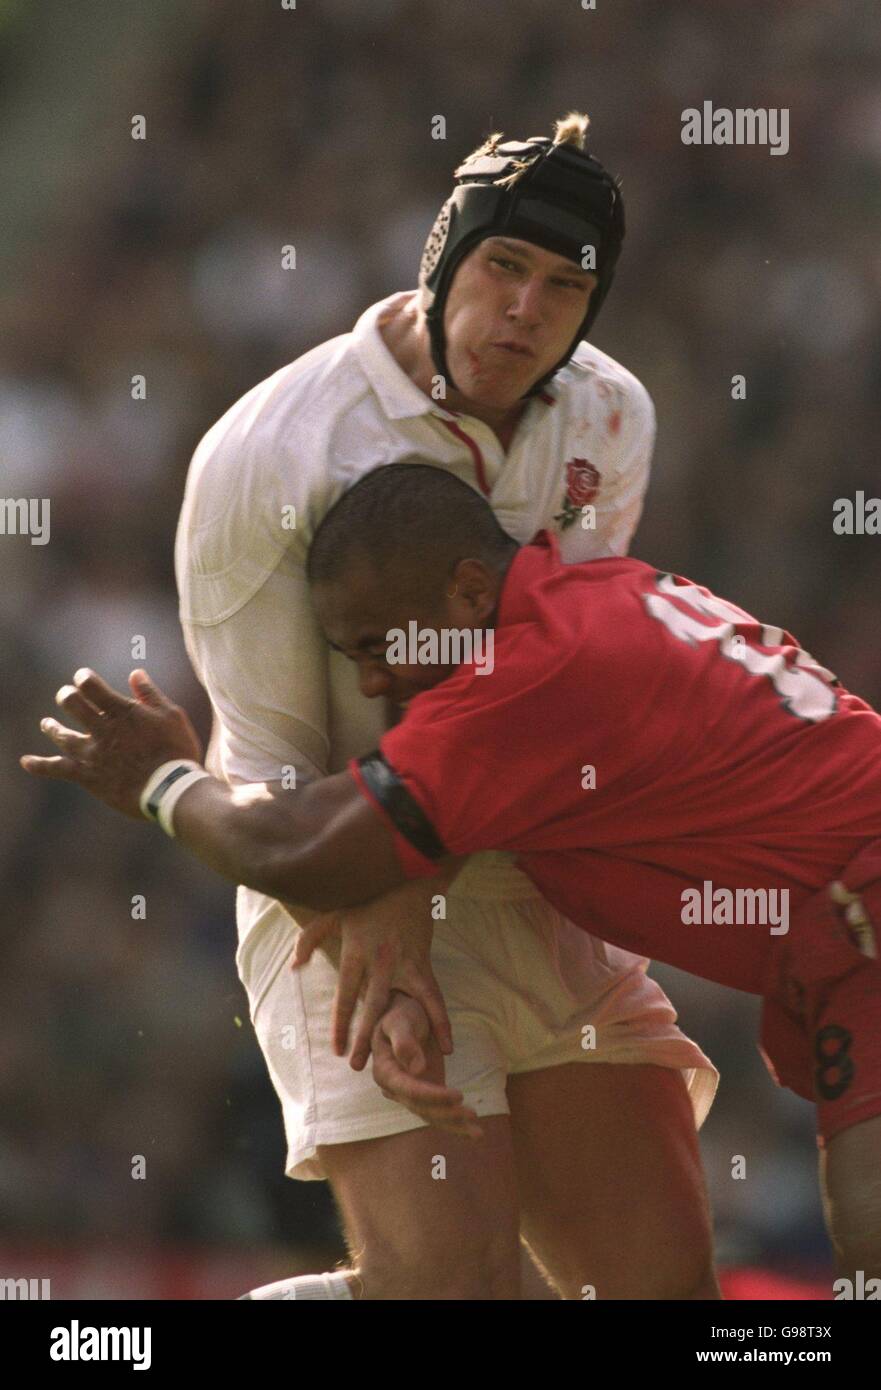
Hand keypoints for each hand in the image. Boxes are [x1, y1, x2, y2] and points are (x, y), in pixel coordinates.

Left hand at [20, 668, 202, 817]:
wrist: (172, 789)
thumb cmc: (177, 751)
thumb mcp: (171, 716)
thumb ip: (150, 694)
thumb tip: (135, 673)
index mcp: (122, 711)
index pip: (91, 685)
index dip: (83, 678)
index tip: (83, 678)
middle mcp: (103, 729)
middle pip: (72, 704)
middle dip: (67, 697)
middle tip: (67, 697)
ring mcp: (93, 753)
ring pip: (62, 735)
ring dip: (52, 727)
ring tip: (46, 724)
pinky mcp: (88, 776)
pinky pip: (58, 768)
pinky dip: (40, 764)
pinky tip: (26, 761)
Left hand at [290, 878, 452, 1068]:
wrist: (406, 881)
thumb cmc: (367, 900)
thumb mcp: (333, 915)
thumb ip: (309, 940)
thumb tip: (295, 969)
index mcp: (354, 951)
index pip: (344, 995)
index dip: (340, 1024)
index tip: (337, 1049)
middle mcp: (377, 960)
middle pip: (370, 1006)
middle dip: (364, 1038)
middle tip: (358, 1066)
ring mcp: (402, 962)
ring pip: (399, 1005)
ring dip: (398, 1036)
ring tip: (399, 1065)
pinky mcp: (422, 963)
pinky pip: (433, 997)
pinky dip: (440, 1022)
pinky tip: (446, 1046)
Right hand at [371, 992, 480, 1139]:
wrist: (403, 1013)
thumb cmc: (400, 1012)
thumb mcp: (400, 1020)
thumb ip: (405, 1042)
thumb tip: (416, 1069)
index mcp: (384, 1069)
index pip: (408, 1088)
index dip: (431, 1095)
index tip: (457, 1095)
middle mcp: (394, 1086)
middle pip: (420, 1106)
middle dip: (446, 1112)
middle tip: (472, 1114)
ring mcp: (410, 1091)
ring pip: (430, 1114)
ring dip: (453, 1124)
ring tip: (478, 1132)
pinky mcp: (424, 1091)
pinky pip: (437, 1111)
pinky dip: (454, 1122)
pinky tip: (474, 1131)